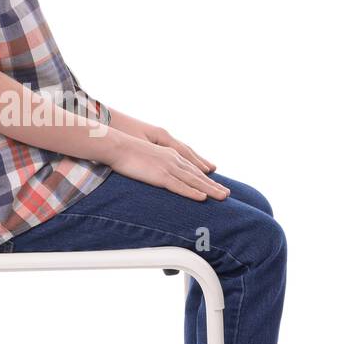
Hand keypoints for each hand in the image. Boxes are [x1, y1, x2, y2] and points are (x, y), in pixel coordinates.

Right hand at [110, 132, 229, 200]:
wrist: (116, 145)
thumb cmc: (125, 151)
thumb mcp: (144, 155)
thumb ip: (153, 163)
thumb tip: (155, 171)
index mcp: (169, 154)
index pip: (191, 167)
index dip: (204, 176)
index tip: (214, 183)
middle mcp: (173, 159)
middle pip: (197, 174)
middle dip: (213, 184)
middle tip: (226, 193)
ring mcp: (168, 167)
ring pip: (194, 181)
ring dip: (210, 189)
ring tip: (223, 197)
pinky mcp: (160, 176)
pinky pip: (180, 186)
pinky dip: (193, 192)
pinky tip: (203, 198)